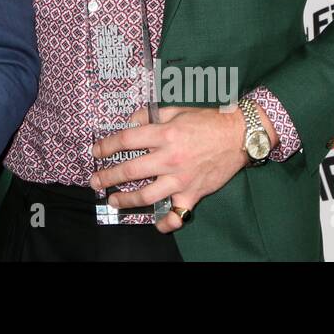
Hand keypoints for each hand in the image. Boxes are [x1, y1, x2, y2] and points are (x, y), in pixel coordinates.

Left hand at [89, 105, 259, 232]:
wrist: (238, 135)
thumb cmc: (206, 121)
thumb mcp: (175, 110)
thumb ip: (150, 115)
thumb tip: (130, 122)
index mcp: (164, 135)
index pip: (126, 141)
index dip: (107, 146)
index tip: (96, 151)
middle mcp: (170, 159)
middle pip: (130, 171)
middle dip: (108, 177)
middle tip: (95, 182)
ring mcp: (181, 179)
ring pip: (147, 195)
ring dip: (127, 200)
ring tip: (114, 201)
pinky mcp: (194, 193)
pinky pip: (178, 213)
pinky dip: (167, 222)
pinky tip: (156, 223)